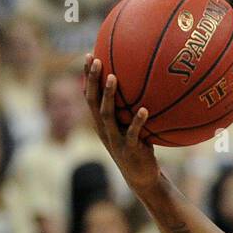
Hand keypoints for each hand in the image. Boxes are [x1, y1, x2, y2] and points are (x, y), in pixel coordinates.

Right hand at [83, 55, 161, 190]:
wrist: (142, 177)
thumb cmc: (138, 147)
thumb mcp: (131, 126)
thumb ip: (130, 108)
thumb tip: (143, 83)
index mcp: (101, 122)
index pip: (89, 95)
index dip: (87, 76)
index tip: (89, 54)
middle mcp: (104, 129)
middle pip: (92, 101)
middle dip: (92, 80)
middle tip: (95, 59)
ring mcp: (115, 140)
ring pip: (107, 115)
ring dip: (109, 95)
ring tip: (113, 78)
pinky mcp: (130, 150)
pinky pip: (133, 133)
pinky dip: (137, 121)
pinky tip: (144, 110)